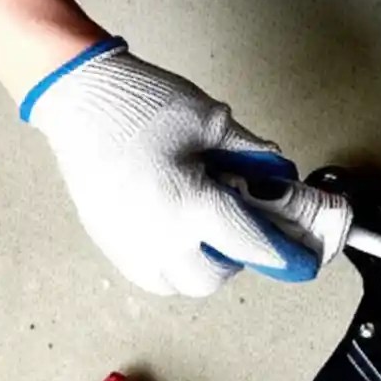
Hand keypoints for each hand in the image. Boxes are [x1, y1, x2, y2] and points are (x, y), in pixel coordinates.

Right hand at [26, 38, 349, 295]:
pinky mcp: (108, 241)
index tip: (301, 262)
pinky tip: (176, 235)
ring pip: (177, 284)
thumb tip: (280, 175)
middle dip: (233, 260)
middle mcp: (157, 235)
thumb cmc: (141, 103)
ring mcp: (127, 243)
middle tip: (238, 230)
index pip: (249, 244)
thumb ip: (252, 153)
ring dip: (200, 267)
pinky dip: (170, 266)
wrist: (79, 97)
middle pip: (211, 278)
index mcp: (189, 204)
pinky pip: (149, 274)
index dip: (281, 254)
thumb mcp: (212, 122)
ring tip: (204, 233)